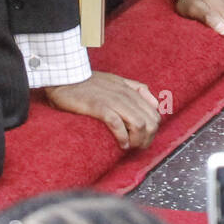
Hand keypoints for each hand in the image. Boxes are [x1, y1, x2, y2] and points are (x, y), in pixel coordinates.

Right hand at [44, 72, 159, 150]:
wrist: (66, 77)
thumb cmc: (91, 82)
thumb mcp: (118, 81)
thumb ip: (138, 89)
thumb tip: (156, 103)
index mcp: (131, 90)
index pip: (155, 113)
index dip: (152, 131)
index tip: (142, 139)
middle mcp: (126, 95)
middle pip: (150, 121)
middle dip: (147, 138)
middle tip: (137, 146)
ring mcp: (113, 101)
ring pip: (138, 124)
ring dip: (137, 140)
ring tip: (129, 146)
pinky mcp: (99, 107)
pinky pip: (118, 124)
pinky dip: (122, 137)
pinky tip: (121, 144)